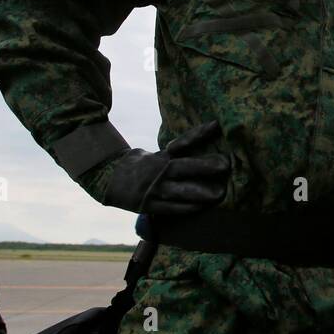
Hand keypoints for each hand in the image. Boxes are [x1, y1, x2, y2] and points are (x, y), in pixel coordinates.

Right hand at [101, 120, 230, 215]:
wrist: (108, 178)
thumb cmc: (142, 164)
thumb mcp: (158, 153)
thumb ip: (180, 151)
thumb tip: (208, 137)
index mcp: (161, 156)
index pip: (182, 142)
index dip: (199, 133)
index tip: (217, 125)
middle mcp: (158, 171)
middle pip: (183, 167)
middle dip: (204, 166)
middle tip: (225, 165)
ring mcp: (154, 189)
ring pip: (179, 191)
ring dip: (200, 193)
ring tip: (219, 194)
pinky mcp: (150, 205)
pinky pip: (172, 208)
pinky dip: (188, 208)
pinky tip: (203, 206)